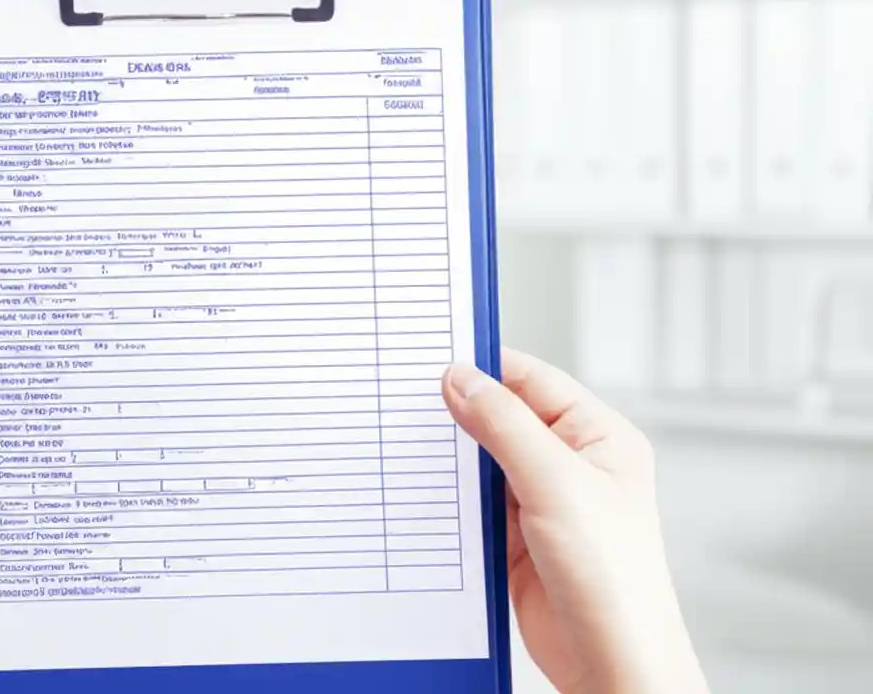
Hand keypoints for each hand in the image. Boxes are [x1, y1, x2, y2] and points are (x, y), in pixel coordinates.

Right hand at [442, 349, 706, 693]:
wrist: (608, 661)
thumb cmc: (614, 579)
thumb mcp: (556, 483)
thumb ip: (505, 425)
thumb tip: (462, 379)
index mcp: (599, 437)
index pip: (533, 380)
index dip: (485, 368)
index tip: (433, 361)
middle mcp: (572, 465)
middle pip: (503, 418)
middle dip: (460, 412)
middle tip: (408, 401)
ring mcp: (541, 502)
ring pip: (482, 462)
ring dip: (451, 459)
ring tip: (407, 445)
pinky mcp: (515, 539)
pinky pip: (472, 504)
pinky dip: (447, 498)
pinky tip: (421, 492)